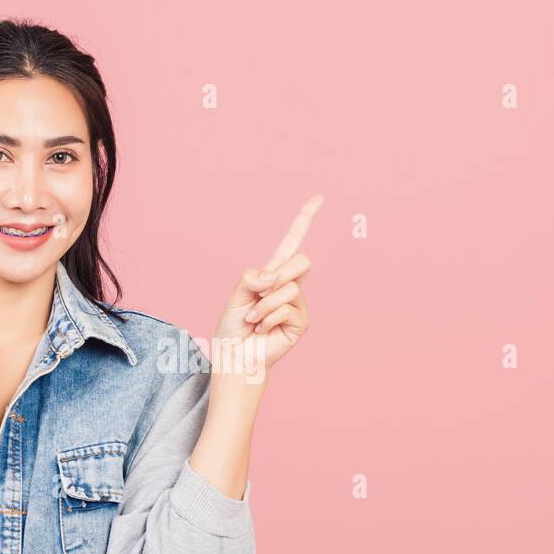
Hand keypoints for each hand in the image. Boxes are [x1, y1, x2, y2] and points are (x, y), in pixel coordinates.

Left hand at [211, 194, 321, 377]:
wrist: (236, 355)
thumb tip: (273, 277)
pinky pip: (287, 308)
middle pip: (302, 261)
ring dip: (264, 305)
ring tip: (255, 319)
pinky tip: (264, 329)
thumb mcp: (235, 294)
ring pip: (289, 287)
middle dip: (279, 275)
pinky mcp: (301, 322)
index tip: (319, 198)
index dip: (305, 220)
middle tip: (259, 295)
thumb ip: (251, 278)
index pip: (292, 242)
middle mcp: (289, 285)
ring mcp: (297, 304)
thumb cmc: (233, 327)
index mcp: (272, 273)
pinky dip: (269, 318)